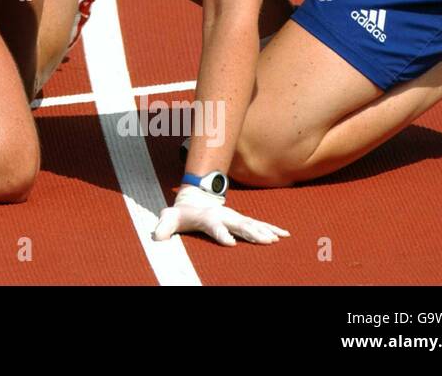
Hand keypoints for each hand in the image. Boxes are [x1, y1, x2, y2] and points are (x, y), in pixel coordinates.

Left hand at [153, 184, 289, 245]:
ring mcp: (234, 217)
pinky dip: (272, 228)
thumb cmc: (181, 213)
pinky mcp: (241, 220)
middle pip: (239, 225)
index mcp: (207, 217)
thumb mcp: (170, 218)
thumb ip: (164, 226)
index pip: (214, 226)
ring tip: (277, 239)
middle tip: (266, 241)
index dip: (221, 234)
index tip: (231, 243)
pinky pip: (259, 224)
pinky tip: (284, 235)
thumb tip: (157, 237)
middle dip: (252, 232)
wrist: (194, 199)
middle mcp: (224, 216)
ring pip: (252, 224)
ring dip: (265, 231)